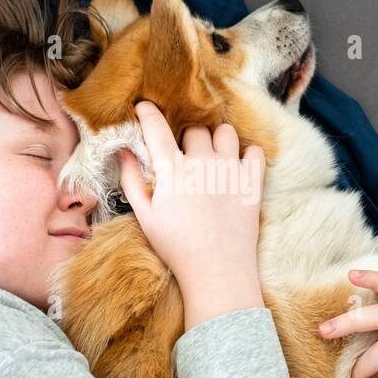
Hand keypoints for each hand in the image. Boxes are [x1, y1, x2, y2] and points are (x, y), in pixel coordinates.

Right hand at [116, 101, 267, 329]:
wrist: (217, 271)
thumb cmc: (177, 247)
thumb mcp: (145, 217)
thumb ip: (131, 181)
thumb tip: (122, 151)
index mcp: (172, 171)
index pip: (156, 128)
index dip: (147, 112)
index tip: (144, 106)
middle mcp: (202, 163)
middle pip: (194, 130)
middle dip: (187, 139)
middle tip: (186, 158)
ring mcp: (230, 170)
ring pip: (225, 132)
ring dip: (217, 140)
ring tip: (213, 159)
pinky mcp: (253, 182)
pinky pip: (255, 151)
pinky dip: (247, 154)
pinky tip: (238, 168)